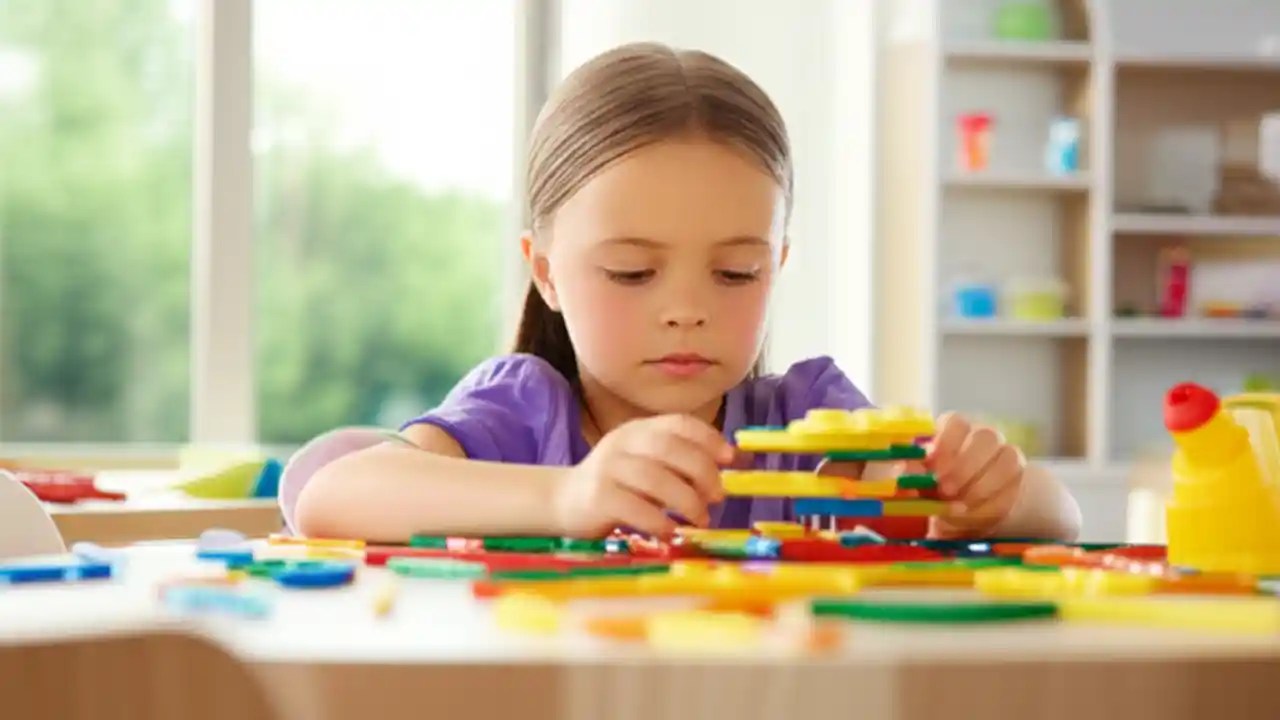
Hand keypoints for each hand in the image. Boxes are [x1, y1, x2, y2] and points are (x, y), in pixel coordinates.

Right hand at [551, 414, 731, 537]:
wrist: (563, 502)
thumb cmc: (617, 487)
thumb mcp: (647, 466)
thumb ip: (680, 464)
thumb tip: (732, 465)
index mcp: (639, 430)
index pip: (679, 423)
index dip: (709, 438)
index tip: (730, 459)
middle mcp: (623, 443)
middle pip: (670, 449)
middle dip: (702, 472)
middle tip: (717, 496)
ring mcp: (608, 469)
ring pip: (655, 478)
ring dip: (686, 501)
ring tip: (700, 519)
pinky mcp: (598, 497)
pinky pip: (636, 508)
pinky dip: (660, 521)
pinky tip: (670, 531)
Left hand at [925, 412, 1025, 537]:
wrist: (965, 512)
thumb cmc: (935, 493)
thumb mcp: (920, 485)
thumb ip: (914, 475)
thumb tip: (904, 468)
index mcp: (952, 432)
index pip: (955, 422)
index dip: (946, 442)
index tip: (933, 466)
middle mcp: (981, 437)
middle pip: (986, 436)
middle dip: (965, 465)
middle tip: (946, 490)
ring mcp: (1004, 453)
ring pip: (1007, 457)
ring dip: (982, 484)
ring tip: (960, 507)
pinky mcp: (1018, 476)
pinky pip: (1015, 483)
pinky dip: (994, 501)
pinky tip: (976, 514)